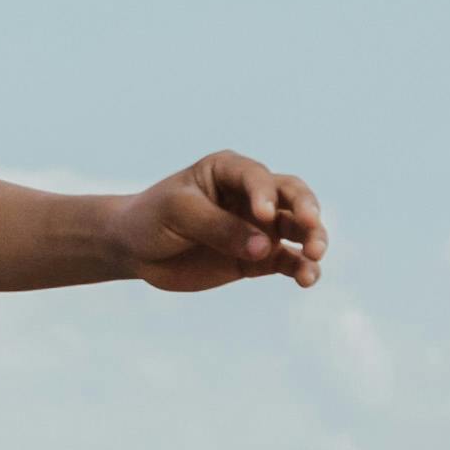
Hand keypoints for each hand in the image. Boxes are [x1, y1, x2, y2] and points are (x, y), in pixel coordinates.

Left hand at [119, 151, 324, 291]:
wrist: (135, 249)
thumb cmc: (152, 218)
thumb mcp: (179, 214)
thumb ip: (219, 228)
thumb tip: (264, 247)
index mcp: (229, 170)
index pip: (258, 177)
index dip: (265, 194)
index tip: (264, 215)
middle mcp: (252, 195)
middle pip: (293, 196)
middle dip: (307, 210)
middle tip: (310, 227)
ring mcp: (258, 227)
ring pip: (298, 229)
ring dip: (313, 240)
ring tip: (315, 257)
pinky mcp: (259, 258)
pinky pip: (288, 261)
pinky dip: (302, 269)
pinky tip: (307, 279)